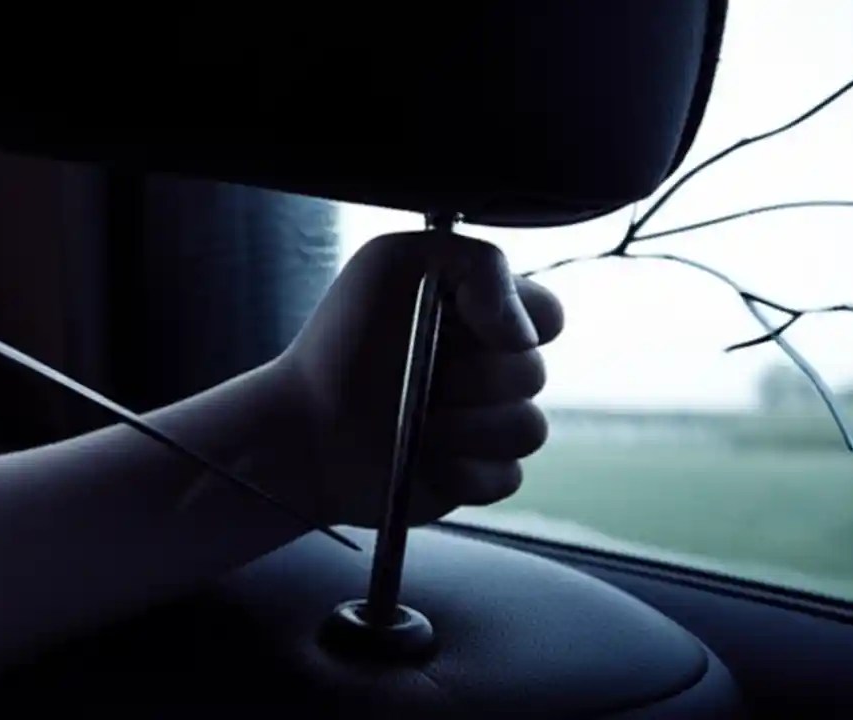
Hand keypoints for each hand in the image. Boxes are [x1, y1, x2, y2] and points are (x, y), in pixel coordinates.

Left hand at [279, 230, 562, 527]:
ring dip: (469, 428)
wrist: (305, 430)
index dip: (517, 325)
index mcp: (477, 314)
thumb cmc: (341, 343)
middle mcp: (487, 367)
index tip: (464, 325)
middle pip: (534, 374)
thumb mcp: (393, 264)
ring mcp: (485, 424)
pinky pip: (508, 477)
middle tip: (419, 376)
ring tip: (417, 423)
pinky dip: (465, 471)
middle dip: (474, 378)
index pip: (547, 316)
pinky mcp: (476, 476)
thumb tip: (524, 332)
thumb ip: (478, 264)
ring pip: (528, 430)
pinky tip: (425, 460)